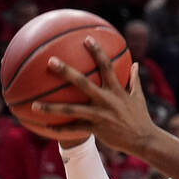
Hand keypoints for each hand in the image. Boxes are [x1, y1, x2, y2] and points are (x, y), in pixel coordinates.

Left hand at [31, 41, 155, 156]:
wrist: (144, 140)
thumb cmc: (141, 117)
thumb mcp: (139, 97)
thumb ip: (134, 79)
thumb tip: (134, 63)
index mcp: (117, 90)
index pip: (106, 66)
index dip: (97, 51)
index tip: (86, 38)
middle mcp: (106, 100)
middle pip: (83, 83)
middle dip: (66, 71)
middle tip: (50, 61)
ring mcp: (100, 115)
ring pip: (72, 110)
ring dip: (51, 107)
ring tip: (33, 105)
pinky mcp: (96, 129)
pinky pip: (74, 129)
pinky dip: (59, 129)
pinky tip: (43, 127)